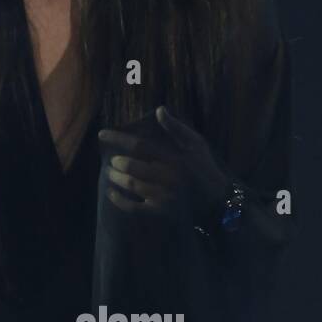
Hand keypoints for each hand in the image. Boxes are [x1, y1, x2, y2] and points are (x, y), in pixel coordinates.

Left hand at [97, 105, 229, 220]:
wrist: (219, 202)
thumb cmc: (205, 169)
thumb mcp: (196, 144)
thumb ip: (176, 128)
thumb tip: (159, 109)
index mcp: (174, 158)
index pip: (140, 146)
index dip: (118, 139)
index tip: (102, 134)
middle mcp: (168, 177)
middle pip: (133, 167)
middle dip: (118, 162)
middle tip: (113, 160)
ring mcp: (164, 196)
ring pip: (132, 185)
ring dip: (117, 178)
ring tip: (110, 173)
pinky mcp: (161, 212)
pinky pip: (135, 208)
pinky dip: (120, 201)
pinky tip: (111, 193)